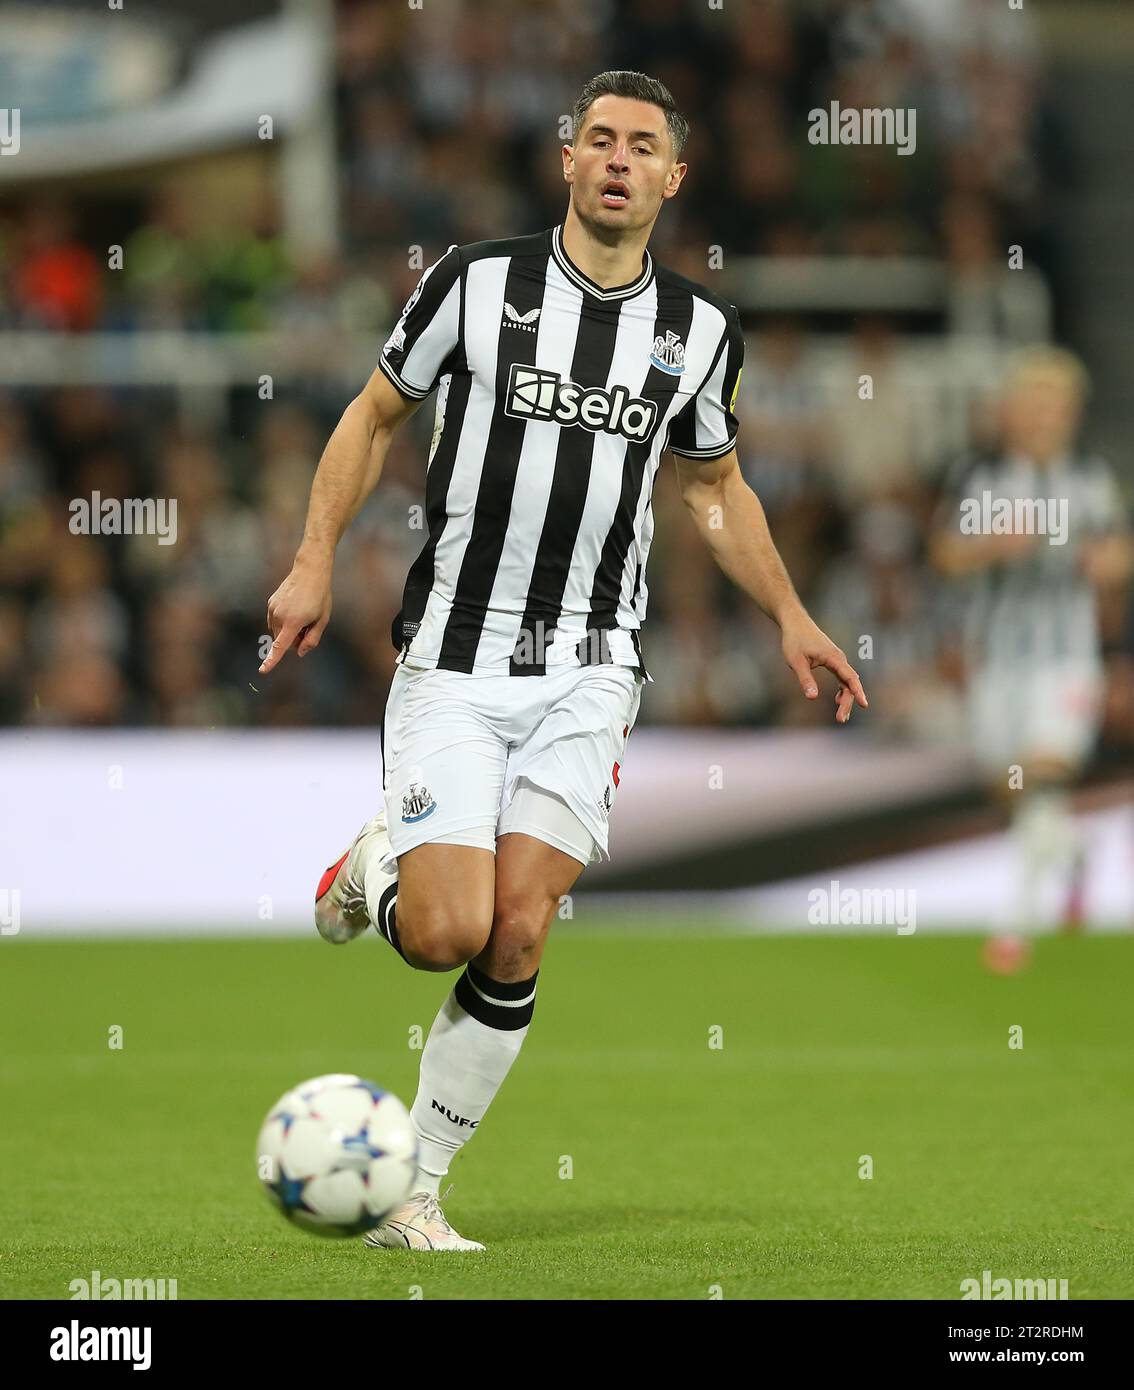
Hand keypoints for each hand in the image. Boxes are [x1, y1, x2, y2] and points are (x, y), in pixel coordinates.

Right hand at [259, 554, 332, 673]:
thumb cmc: (320, 597)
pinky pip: (275, 621)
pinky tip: (295, 609)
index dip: (271, 660)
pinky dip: (283, 621)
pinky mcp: (270, 603)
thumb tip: (299, 653)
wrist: (309, 571)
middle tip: (307, 628)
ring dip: (288, 630)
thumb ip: (312, 640)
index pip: (280, 646)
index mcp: (293, 622)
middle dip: (293, 640)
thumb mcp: (322, 620)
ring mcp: (272, 609)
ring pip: (278, 631)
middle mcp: (279, 616)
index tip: (263, 670)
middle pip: (282, 641)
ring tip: (302, 615)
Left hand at [781, 612, 868, 723]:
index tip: (864, 704)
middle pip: (849, 683)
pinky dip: (842, 689)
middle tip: (841, 720)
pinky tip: (837, 700)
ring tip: (841, 717)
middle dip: (848, 702)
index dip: (857, 692)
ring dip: (845, 698)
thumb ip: (805, 679)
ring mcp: (837, 660)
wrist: (795, 622)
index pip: (850, 677)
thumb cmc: (794, 640)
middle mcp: (839, 658)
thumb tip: (812, 698)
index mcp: (833, 657)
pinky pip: (842, 677)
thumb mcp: (796, 662)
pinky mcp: (832, 661)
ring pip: (846, 682)